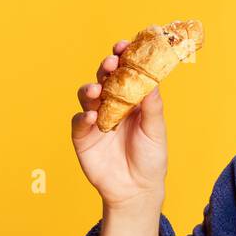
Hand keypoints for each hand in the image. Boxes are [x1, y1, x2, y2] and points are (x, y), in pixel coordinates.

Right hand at [70, 39, 167, 209]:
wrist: (137, 190)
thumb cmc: (151, 159)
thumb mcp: (156, 132)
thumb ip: (152, 108)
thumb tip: (153, 81)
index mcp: (132, 99)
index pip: (126, 72)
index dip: (124, 57)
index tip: (125, 45)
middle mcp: (112, 104)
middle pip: (104, 78)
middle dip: (106, 67)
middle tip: (111, 63)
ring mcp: (95, 119)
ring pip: (87, 95)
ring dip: (90, 89)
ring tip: (98, 91)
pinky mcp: (83, 137)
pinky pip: (78, 122)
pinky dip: (83, 117)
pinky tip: (91, 118)